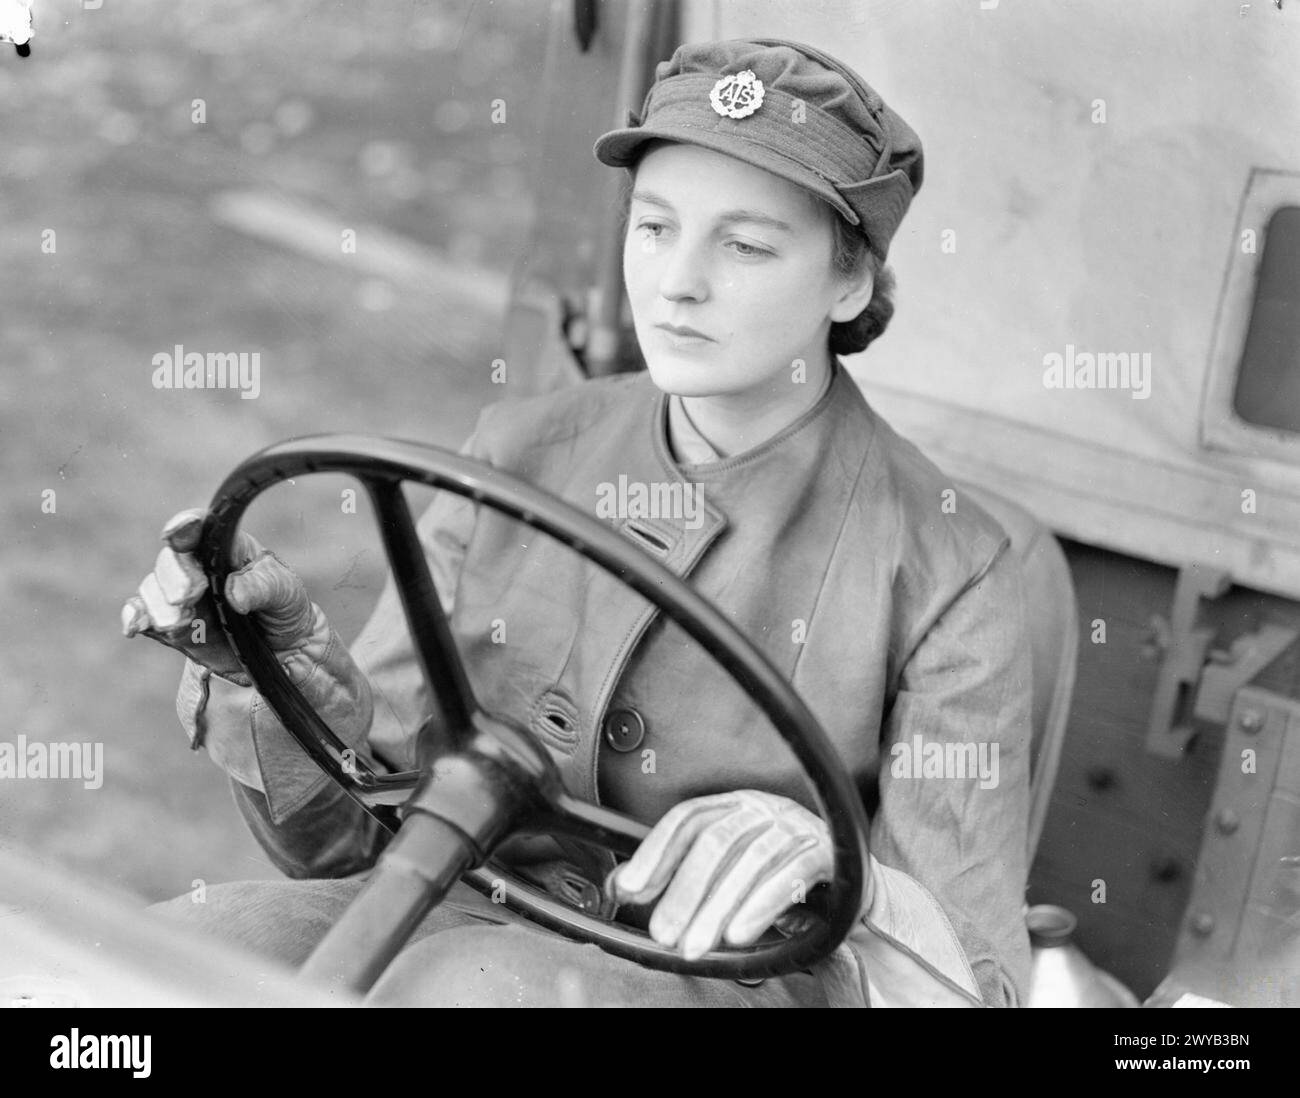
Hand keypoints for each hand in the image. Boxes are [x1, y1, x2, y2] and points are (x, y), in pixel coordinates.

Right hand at [121, 508, 315, 680]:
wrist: (280, 651)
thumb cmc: (283, 608)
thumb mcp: (286, 593)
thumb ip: (263, 588)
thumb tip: (233, 592)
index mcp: (227, 548)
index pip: (201, 528)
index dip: (186, 525)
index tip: (179, 533)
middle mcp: (197, 567)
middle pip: (171, 560)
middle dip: (175, 576)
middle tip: (189, 595)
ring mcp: (179, 595)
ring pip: (153, 589)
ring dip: (160, 604)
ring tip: (181, 621)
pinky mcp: (169, 623)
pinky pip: (141, 614)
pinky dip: (135, 617)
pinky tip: (134, 626)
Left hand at [606, 789, 842, 960]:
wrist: (854, 892)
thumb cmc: (779, 879)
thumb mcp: (727, 875)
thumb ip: (681, 877)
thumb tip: (622, 886)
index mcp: (735, 805)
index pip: (687, 819)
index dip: (655, 853)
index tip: (630, 890)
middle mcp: (763, 807)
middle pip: (714, 842)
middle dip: (683, 892)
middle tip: (663, 933)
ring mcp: (796, 825)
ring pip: (748, 862)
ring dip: (717, 909)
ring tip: (695, 945)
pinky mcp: (826, 851)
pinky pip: (789, 876)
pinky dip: (760, 907)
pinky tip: (738, 935)